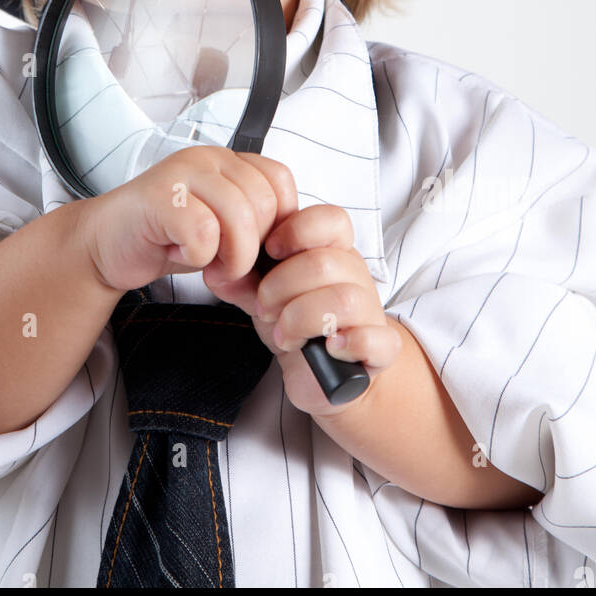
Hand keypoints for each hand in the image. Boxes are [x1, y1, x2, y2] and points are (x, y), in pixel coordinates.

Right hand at [77, 147, 298, 293]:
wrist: (105, 246)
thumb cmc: (164, 239)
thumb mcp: (221, 233)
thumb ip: (255, 234)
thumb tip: (289, 263)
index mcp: (228, 162)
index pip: (281, 182)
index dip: (276, 225)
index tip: (254, 250)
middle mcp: (208, 159)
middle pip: (265, 204)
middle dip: (251, 250)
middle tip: (224, 266)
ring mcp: (183, 173)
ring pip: (240, 218)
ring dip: (229, 259)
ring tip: (205, 263)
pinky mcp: (159, 196)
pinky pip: (203, 232)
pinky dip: (196, 258)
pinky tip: (177, 252)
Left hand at [205, 203, 403, 420]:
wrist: (327, 375)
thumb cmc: (299, 324)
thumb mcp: (266, 297)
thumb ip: (242, 282)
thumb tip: (214, 270)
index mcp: (332, 252)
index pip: (332, 220)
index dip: (297, 231)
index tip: (269, 251)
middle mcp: (356, 276)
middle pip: (324, 262)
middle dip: (281, 286)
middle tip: (265, 308)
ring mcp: (371, 312)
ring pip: (344, 299)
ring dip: (301, 318)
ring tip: (284, 335)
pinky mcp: (380, 350)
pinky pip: (379, 340)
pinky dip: (351, 343)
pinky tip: (329, 348)